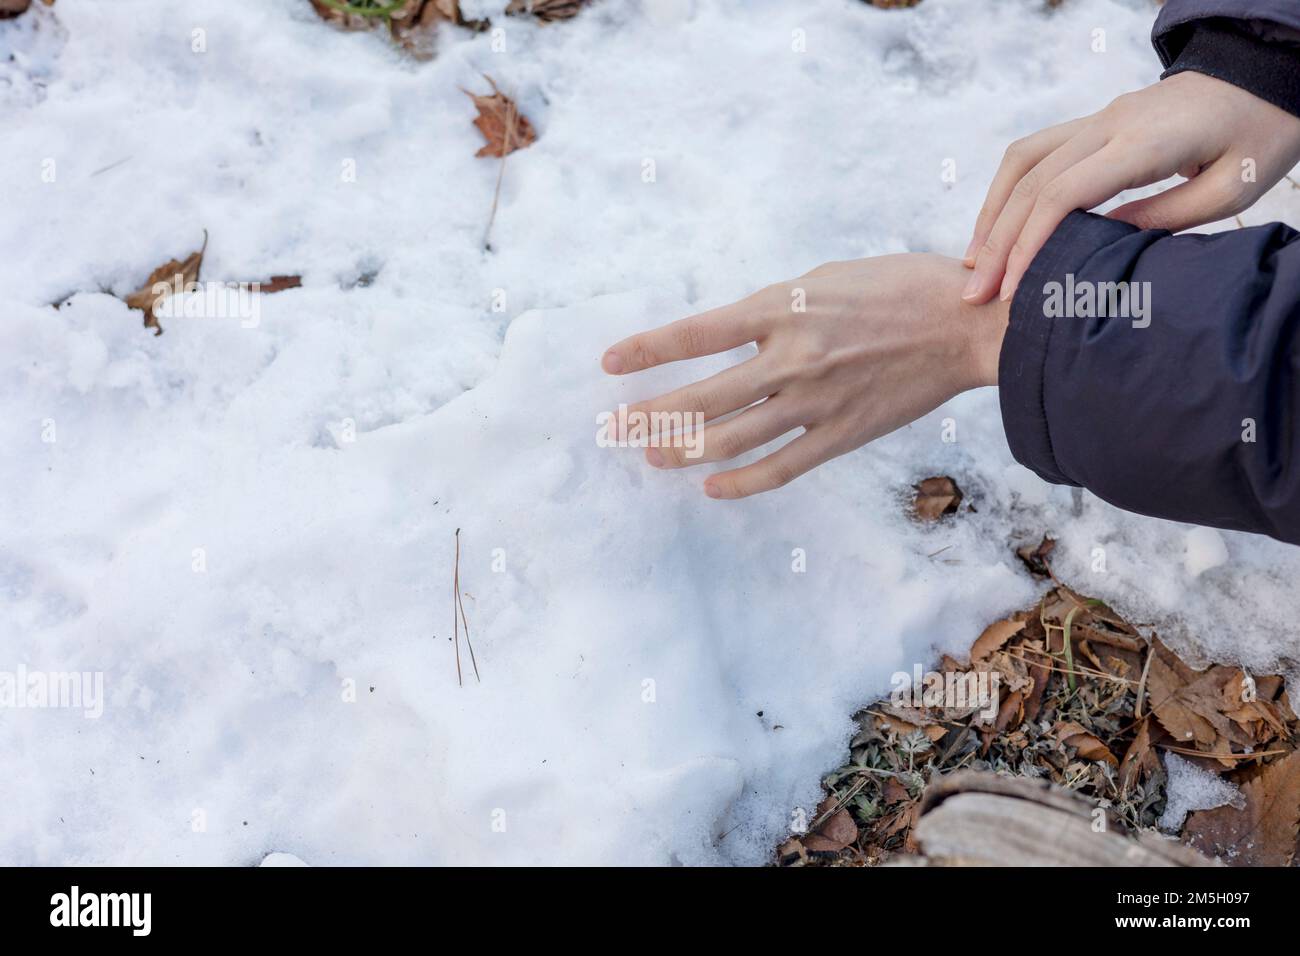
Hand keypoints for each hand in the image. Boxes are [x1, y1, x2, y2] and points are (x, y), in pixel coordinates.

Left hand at [601, 254, 1008, 498]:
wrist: (967, 325)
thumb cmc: (898, 289)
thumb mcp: (824, 280)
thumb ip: (775, 310)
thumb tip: (731, 337)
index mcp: (784, 308)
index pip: (696, 333)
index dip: (646, 350)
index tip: (609, 364)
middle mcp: (791, 358)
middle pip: (702, 398)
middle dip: (650, 415)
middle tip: (612, 428)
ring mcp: (815, 402)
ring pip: (731, 438)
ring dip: (682, 450)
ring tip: (650, 457)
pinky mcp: (840, 435)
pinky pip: (778, 468)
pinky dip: (740, 482)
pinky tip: (710, 486)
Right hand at [962, 71, 1299, 303]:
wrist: (1264, 74)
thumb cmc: (1257, 136)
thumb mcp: (1228, 190)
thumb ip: (1162, 218)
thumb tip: (1100, 247)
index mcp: (1145, 143)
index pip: (1063, 194)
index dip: (1029, 245)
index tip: (1012, 290)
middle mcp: (1110, 123)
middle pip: (1031, 182)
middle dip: (998, 242)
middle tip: (976, 294)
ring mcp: (1099, 117)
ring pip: (1021, 161)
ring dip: (991, 214)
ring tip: (975, 262)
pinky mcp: (1096, 120)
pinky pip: (1034, 151)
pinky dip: (1007, 190)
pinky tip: (998, 225)